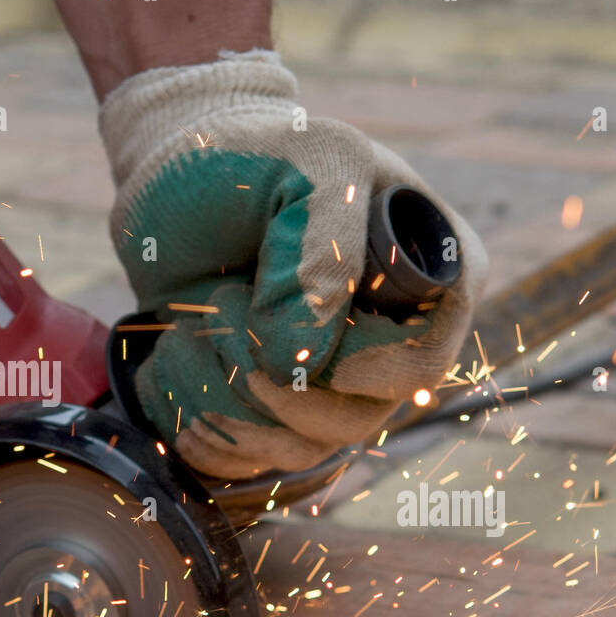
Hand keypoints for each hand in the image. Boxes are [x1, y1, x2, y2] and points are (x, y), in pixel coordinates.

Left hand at [99, 50, 486, 479]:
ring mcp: (343, 388)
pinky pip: (255, 458)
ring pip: (303, 448)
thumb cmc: (252, 158)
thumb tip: (298, 364)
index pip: (418, 366)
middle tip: (222, 299)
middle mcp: (400, 347)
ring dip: (228, 385)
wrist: (177, 172)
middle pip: (356, 419)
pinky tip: (183, 356)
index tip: (274, 313)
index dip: (349, 358)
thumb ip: (322, 257)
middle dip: (269, 369)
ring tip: (202, 314)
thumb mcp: (304, 168)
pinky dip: (204, 414)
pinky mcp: (285, 413)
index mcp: (439, 284)